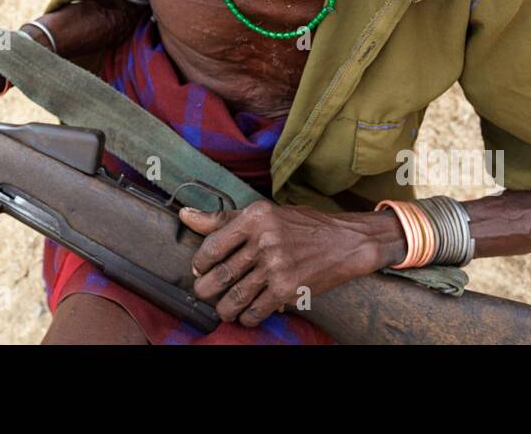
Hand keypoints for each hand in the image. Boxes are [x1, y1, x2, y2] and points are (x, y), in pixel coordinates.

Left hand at [179, 201, 401, 327]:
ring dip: (224, 308)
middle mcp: (264, 240)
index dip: (200, 262)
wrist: (345, 242)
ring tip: (224, 307)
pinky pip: (255, 311)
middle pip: (220, 274)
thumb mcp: (263, 213)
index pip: (212, 245)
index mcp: (254, 217)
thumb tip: (185, 216)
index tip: (201, 268)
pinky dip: (246, 317)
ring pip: (235, 297)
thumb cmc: (301, 225)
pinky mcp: (287, 289)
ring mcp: (275, 266)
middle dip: (206, 289)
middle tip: (205, 292)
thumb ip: (223, 219)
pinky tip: (247, 313)